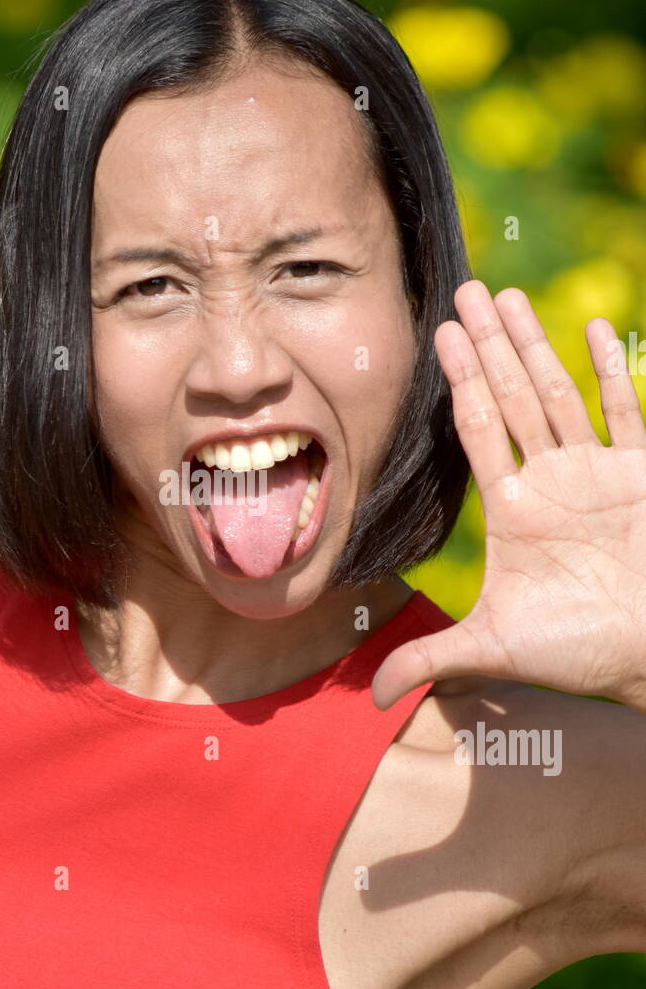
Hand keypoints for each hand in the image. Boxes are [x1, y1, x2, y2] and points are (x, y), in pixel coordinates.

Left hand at [373, 280, 645, 710]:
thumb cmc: (581, 653)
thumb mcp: (496, 650)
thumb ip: (431, 659)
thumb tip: (369, 698)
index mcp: (515, 508)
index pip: (479, 429)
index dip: (459, 382)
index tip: (436, 335)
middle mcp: (552, 480)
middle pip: (513, 396)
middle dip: (487, 345)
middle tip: (463, 290)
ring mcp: (599, 472)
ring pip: (562, 392)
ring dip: (536, 343)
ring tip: (507, 295)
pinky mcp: (643, 474)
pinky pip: (628, 412)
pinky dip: (614, 371)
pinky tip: (597, 327)